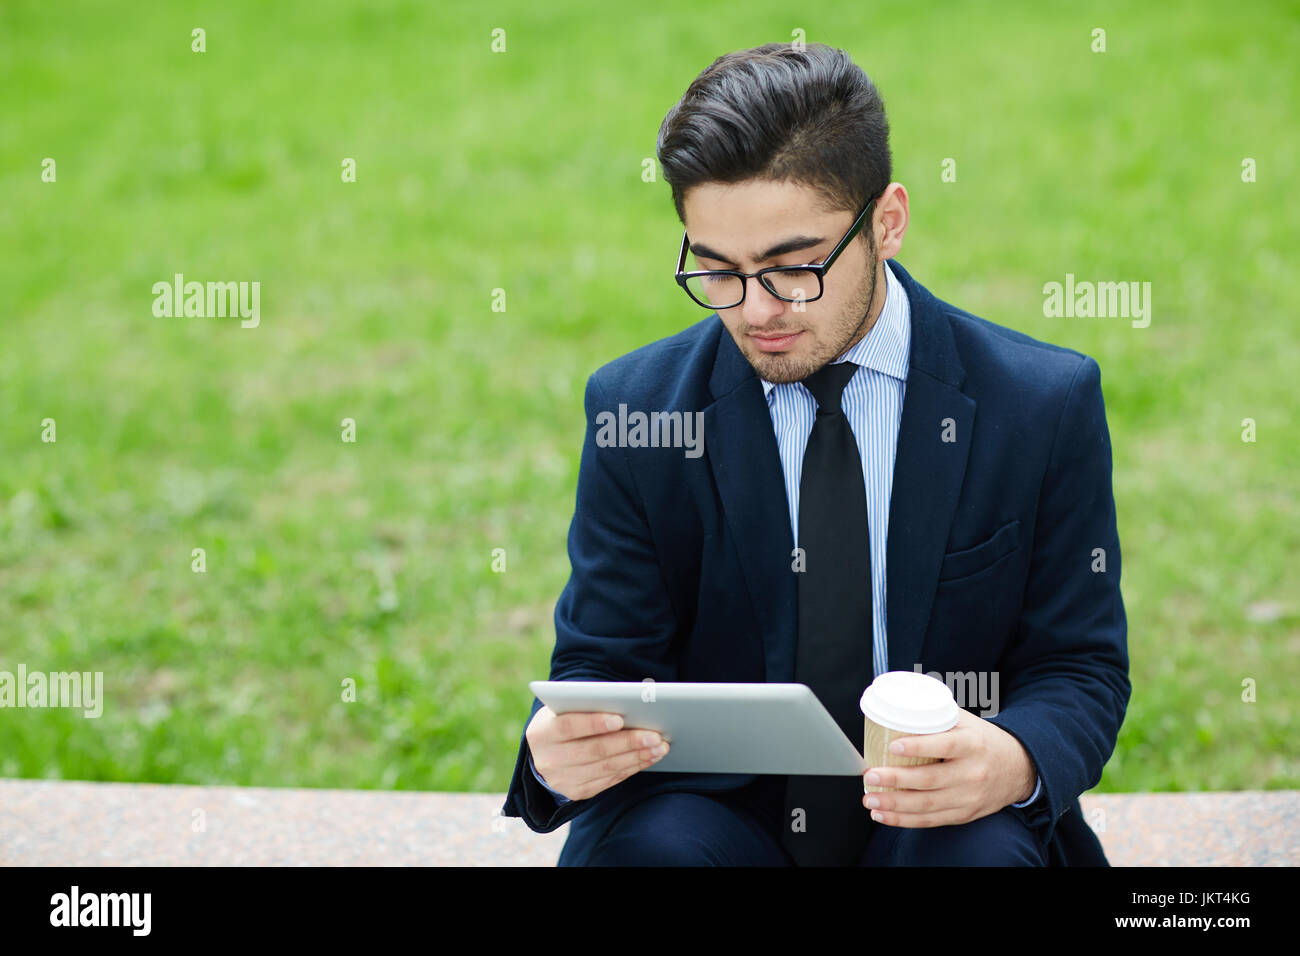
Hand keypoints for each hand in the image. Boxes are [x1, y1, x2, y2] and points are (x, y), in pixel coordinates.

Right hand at [525, 706, 669, 800]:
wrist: (542, 756)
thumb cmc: (562, 721)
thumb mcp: (563, 710)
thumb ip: (586, 706)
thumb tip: (628, 703)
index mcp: (542, 732)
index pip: (568, 726)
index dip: (594, 723)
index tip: (620, 718)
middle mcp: (549, 759)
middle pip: (593, 750)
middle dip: (627, 742)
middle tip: (655, 734)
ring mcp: (562, 780)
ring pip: (605, 768)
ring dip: (636, 757)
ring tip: (659, 746)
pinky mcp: (577, 792)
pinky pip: (609, 780)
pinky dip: (631, 768)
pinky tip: (648, 758)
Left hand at [861, 709, 1035, 827]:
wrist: (1019, 769)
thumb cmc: (984, 741)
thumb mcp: (967, 722)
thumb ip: (937, 717)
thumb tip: (898, 708)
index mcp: (973, 745)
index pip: (944, 746)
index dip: (918, 746)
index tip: (893, 746)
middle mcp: (972, 773)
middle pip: (930, 780)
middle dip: (895, 780)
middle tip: (871, 776)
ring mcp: (968, 797)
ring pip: (927, 805)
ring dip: (894, 805)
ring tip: (870, 800)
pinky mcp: (964, 814)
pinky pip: (931, 821)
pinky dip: (905, 820)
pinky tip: (884, 815)